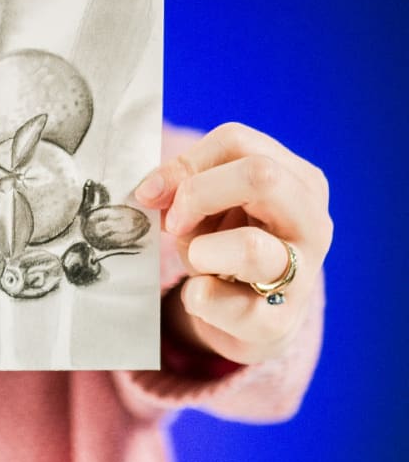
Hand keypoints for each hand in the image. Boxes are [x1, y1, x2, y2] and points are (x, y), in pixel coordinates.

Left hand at [136, 122, 331, 364]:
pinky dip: (198, 297)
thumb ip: (182, 184)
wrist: (248, 312)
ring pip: (249, 247)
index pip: (236, 141)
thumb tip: (150, 191)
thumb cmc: (225, 240)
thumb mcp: (207, 203)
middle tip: (174, 224)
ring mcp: (304, 273)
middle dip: (197, 195)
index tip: (152, 193)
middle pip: (260, 175)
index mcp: (297, 178)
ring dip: (201, 252)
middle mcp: (312, 221)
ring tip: (200, 260)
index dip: (185, 163)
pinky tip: (204, 295)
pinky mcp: (280, 320)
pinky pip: (226, 303)